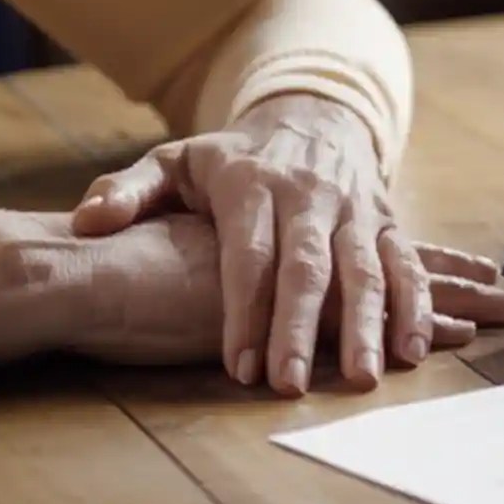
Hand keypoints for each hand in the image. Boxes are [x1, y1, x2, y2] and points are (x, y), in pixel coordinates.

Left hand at [69, 93, 489, 394]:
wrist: (312, 118)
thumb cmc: (234, 158)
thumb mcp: (175, 161)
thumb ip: (130, 192)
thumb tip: (86, 224)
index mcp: (253, 184)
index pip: (249, 256)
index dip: (245, 312)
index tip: (239, 367)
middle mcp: (310, 197)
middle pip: (309, 268)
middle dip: (301, 329)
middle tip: (292, 385)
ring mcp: (356, 211)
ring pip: (367, 270)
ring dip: (369, 326)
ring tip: (364, 378)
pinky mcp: (391, 223)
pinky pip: (410, 266)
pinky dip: (417, 307)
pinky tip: (415, 350)